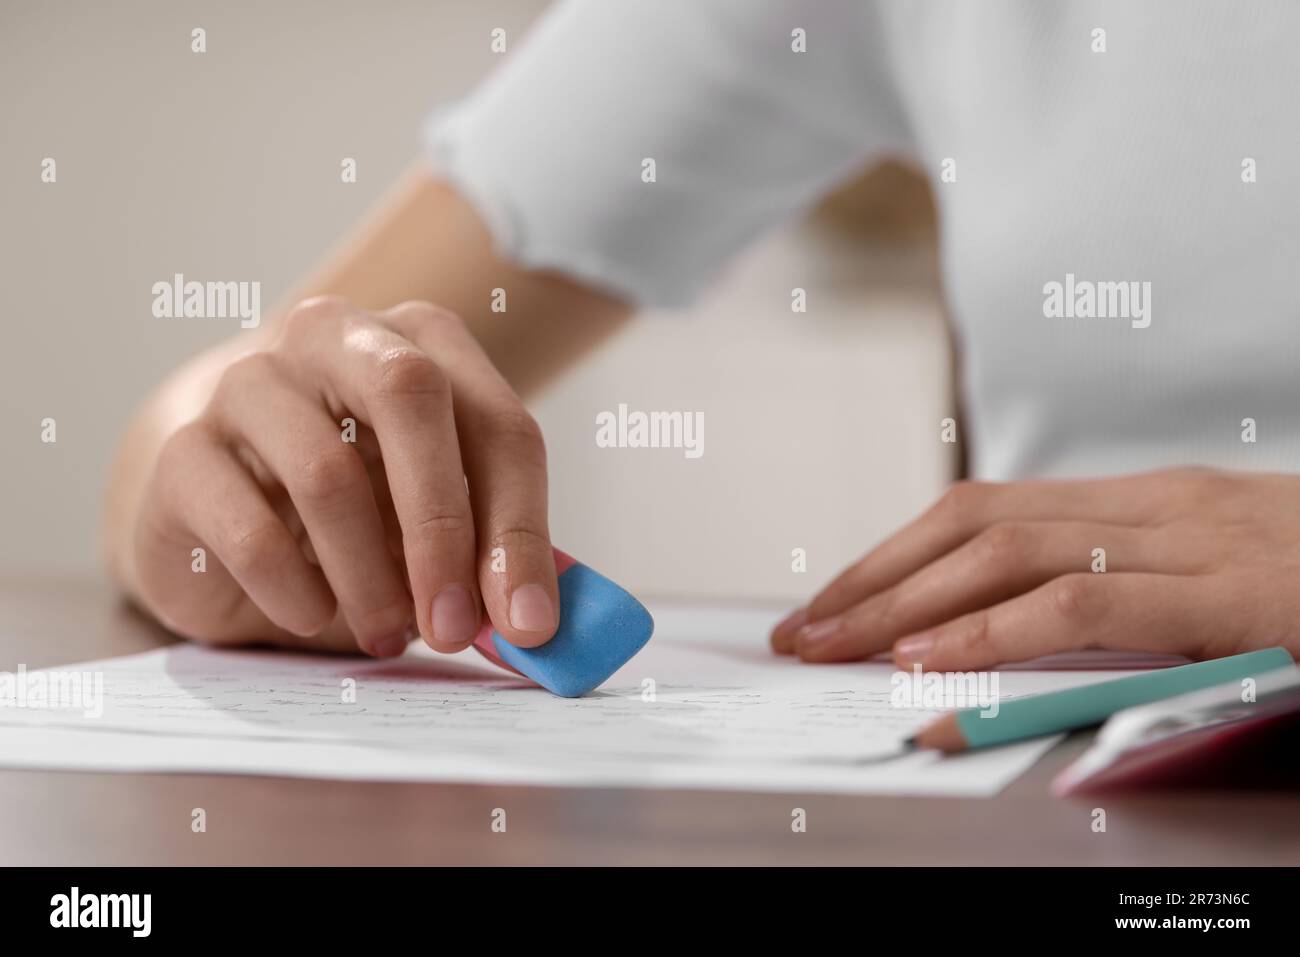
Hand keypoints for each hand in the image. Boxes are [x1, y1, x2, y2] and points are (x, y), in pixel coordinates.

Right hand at [130, 296, 558, 656]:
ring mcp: (249, 383)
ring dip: (371, 578)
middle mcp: (335, 337)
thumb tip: (538, 621)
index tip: (527, 622)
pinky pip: (249, 529)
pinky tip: (314, 616)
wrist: (221, 495)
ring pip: (328, 474)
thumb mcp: (438, 516)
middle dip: (444, 529)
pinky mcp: (184, 450)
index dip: (521, 528)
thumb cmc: (357, 501)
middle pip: (410, 399)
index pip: (498, 424)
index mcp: (421, 342)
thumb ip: (493, 553)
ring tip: (388, 634)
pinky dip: (295, 591)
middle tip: (457, 631)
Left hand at [770, 468, 1299, 669]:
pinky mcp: (1229, 593)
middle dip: (873, 577)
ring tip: (834, 645)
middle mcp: (1152, 504)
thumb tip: (1017, 622)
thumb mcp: (1212, 569)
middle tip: (800, 631)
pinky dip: (994, 631)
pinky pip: (1083, 605)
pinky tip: (932, 658)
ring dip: (905, 601)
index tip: (831, 602)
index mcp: (1142, 499)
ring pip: (1008, 550)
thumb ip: (1123, 582)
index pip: (984, 511)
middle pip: (972, 523)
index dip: (894, 554)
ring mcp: (1191, 540)